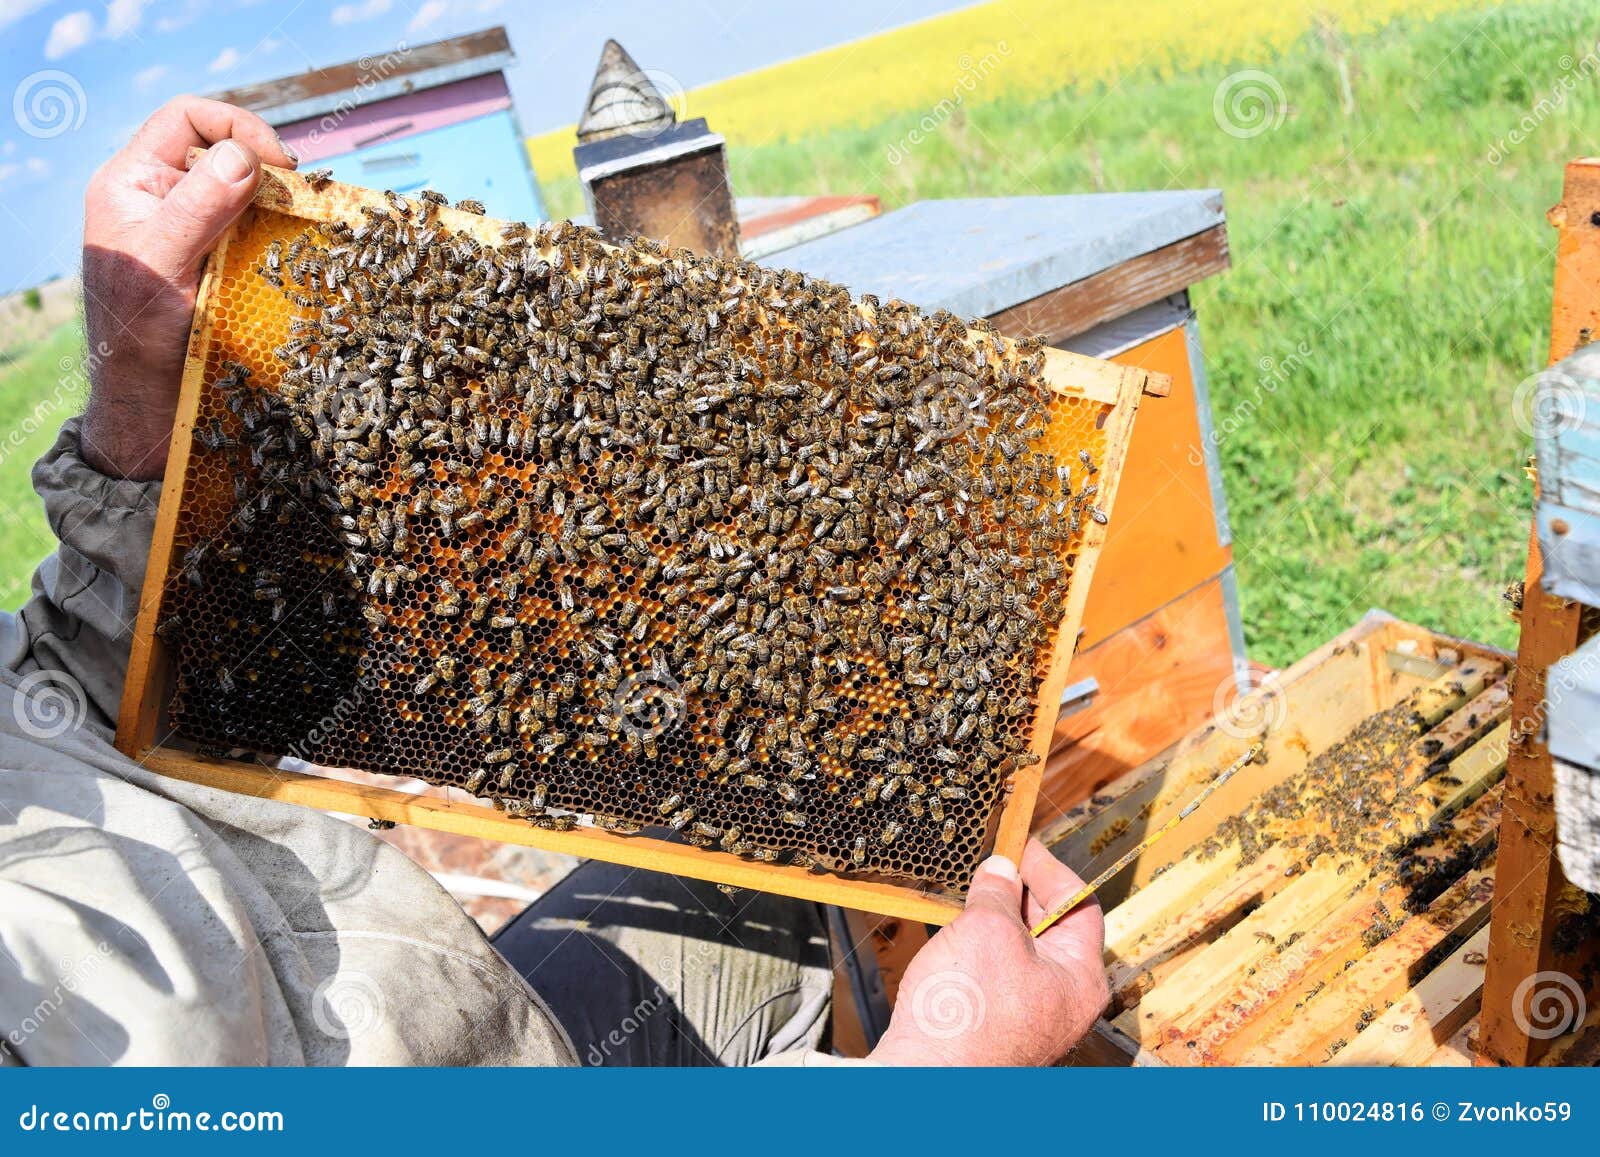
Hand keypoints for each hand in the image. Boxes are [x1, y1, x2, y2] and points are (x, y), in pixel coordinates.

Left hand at [80, 96, 296, 479]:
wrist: (147, 402)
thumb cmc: (137, 334)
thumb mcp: (162, 262)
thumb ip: (198, 206)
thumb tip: (245, 156)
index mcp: (134, 182)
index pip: (187, 119)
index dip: (237, 126)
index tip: (277, 164)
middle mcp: (166, 200)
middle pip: (225, 153)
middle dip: (268, 169)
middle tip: (300, 198)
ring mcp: (196, 233)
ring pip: (248, 195)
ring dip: (281, 208)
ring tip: (307, 227)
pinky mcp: (222, 266)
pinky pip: (260, 236)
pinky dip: (285, 240)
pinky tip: (303, 257)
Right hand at [868, 838, 1108, 1065]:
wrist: (926, 1078)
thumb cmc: (967, 1014)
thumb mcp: (986, 930)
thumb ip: (997, 893)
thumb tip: (1000, 870)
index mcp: (1080, 977)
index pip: (1079, 905)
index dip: (1048, 868)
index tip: (1020, 844)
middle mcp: (1063, 999)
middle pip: (1051, 928)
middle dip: (1020, 892)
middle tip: (991, 863)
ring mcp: (1031, 1016)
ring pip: (1021, 950)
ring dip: (996, 918)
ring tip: (970, 893)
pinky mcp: (998, 1026)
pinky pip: (998, 974)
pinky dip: (982, 947)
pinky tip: (957, 933)